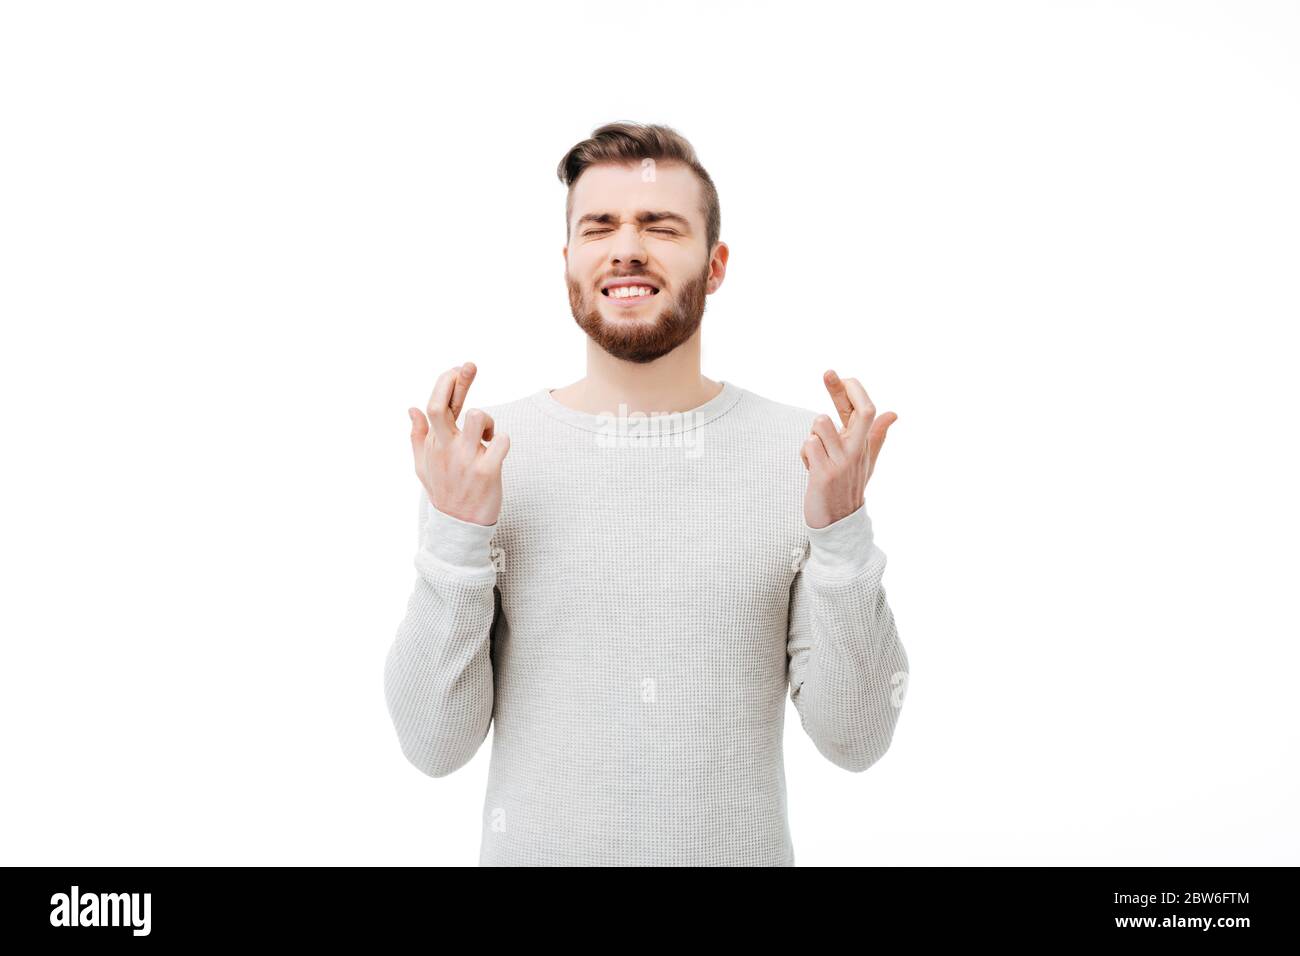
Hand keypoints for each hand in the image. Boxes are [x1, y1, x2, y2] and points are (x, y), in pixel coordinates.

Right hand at [409, 362, 509, 525]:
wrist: (459, 527)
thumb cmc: (444, 493)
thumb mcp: (423, 466)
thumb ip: (417, 436)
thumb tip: (411, 408)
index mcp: (434, 444)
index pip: (434, 405)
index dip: (446, 383)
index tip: (457, 369)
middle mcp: (447, 448)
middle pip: (445, 406)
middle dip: (459, 380)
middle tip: (470, 365)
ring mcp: (466, 459)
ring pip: (478, 417)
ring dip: (487, 421)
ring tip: (486, 436)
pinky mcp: (487, 471)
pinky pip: (501, 441)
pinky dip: (503, 441)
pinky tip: (497, 452)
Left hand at [800, 369, 896, 528]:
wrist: (838, 522)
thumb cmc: (848, 487)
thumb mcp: (866, 460)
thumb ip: (877, 435)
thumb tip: (893, 413)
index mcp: (864, 443)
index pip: (866, 409)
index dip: (851, 389)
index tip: (837, 374)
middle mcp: (856, 450)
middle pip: (859, 411)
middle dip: (840, 388)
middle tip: (828, 372)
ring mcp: (842, 462)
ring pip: (821, 424)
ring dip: (813, 435)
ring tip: (817, 453)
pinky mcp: (824, 474)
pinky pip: (808, 445)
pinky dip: (804, 454)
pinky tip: (810, 468)